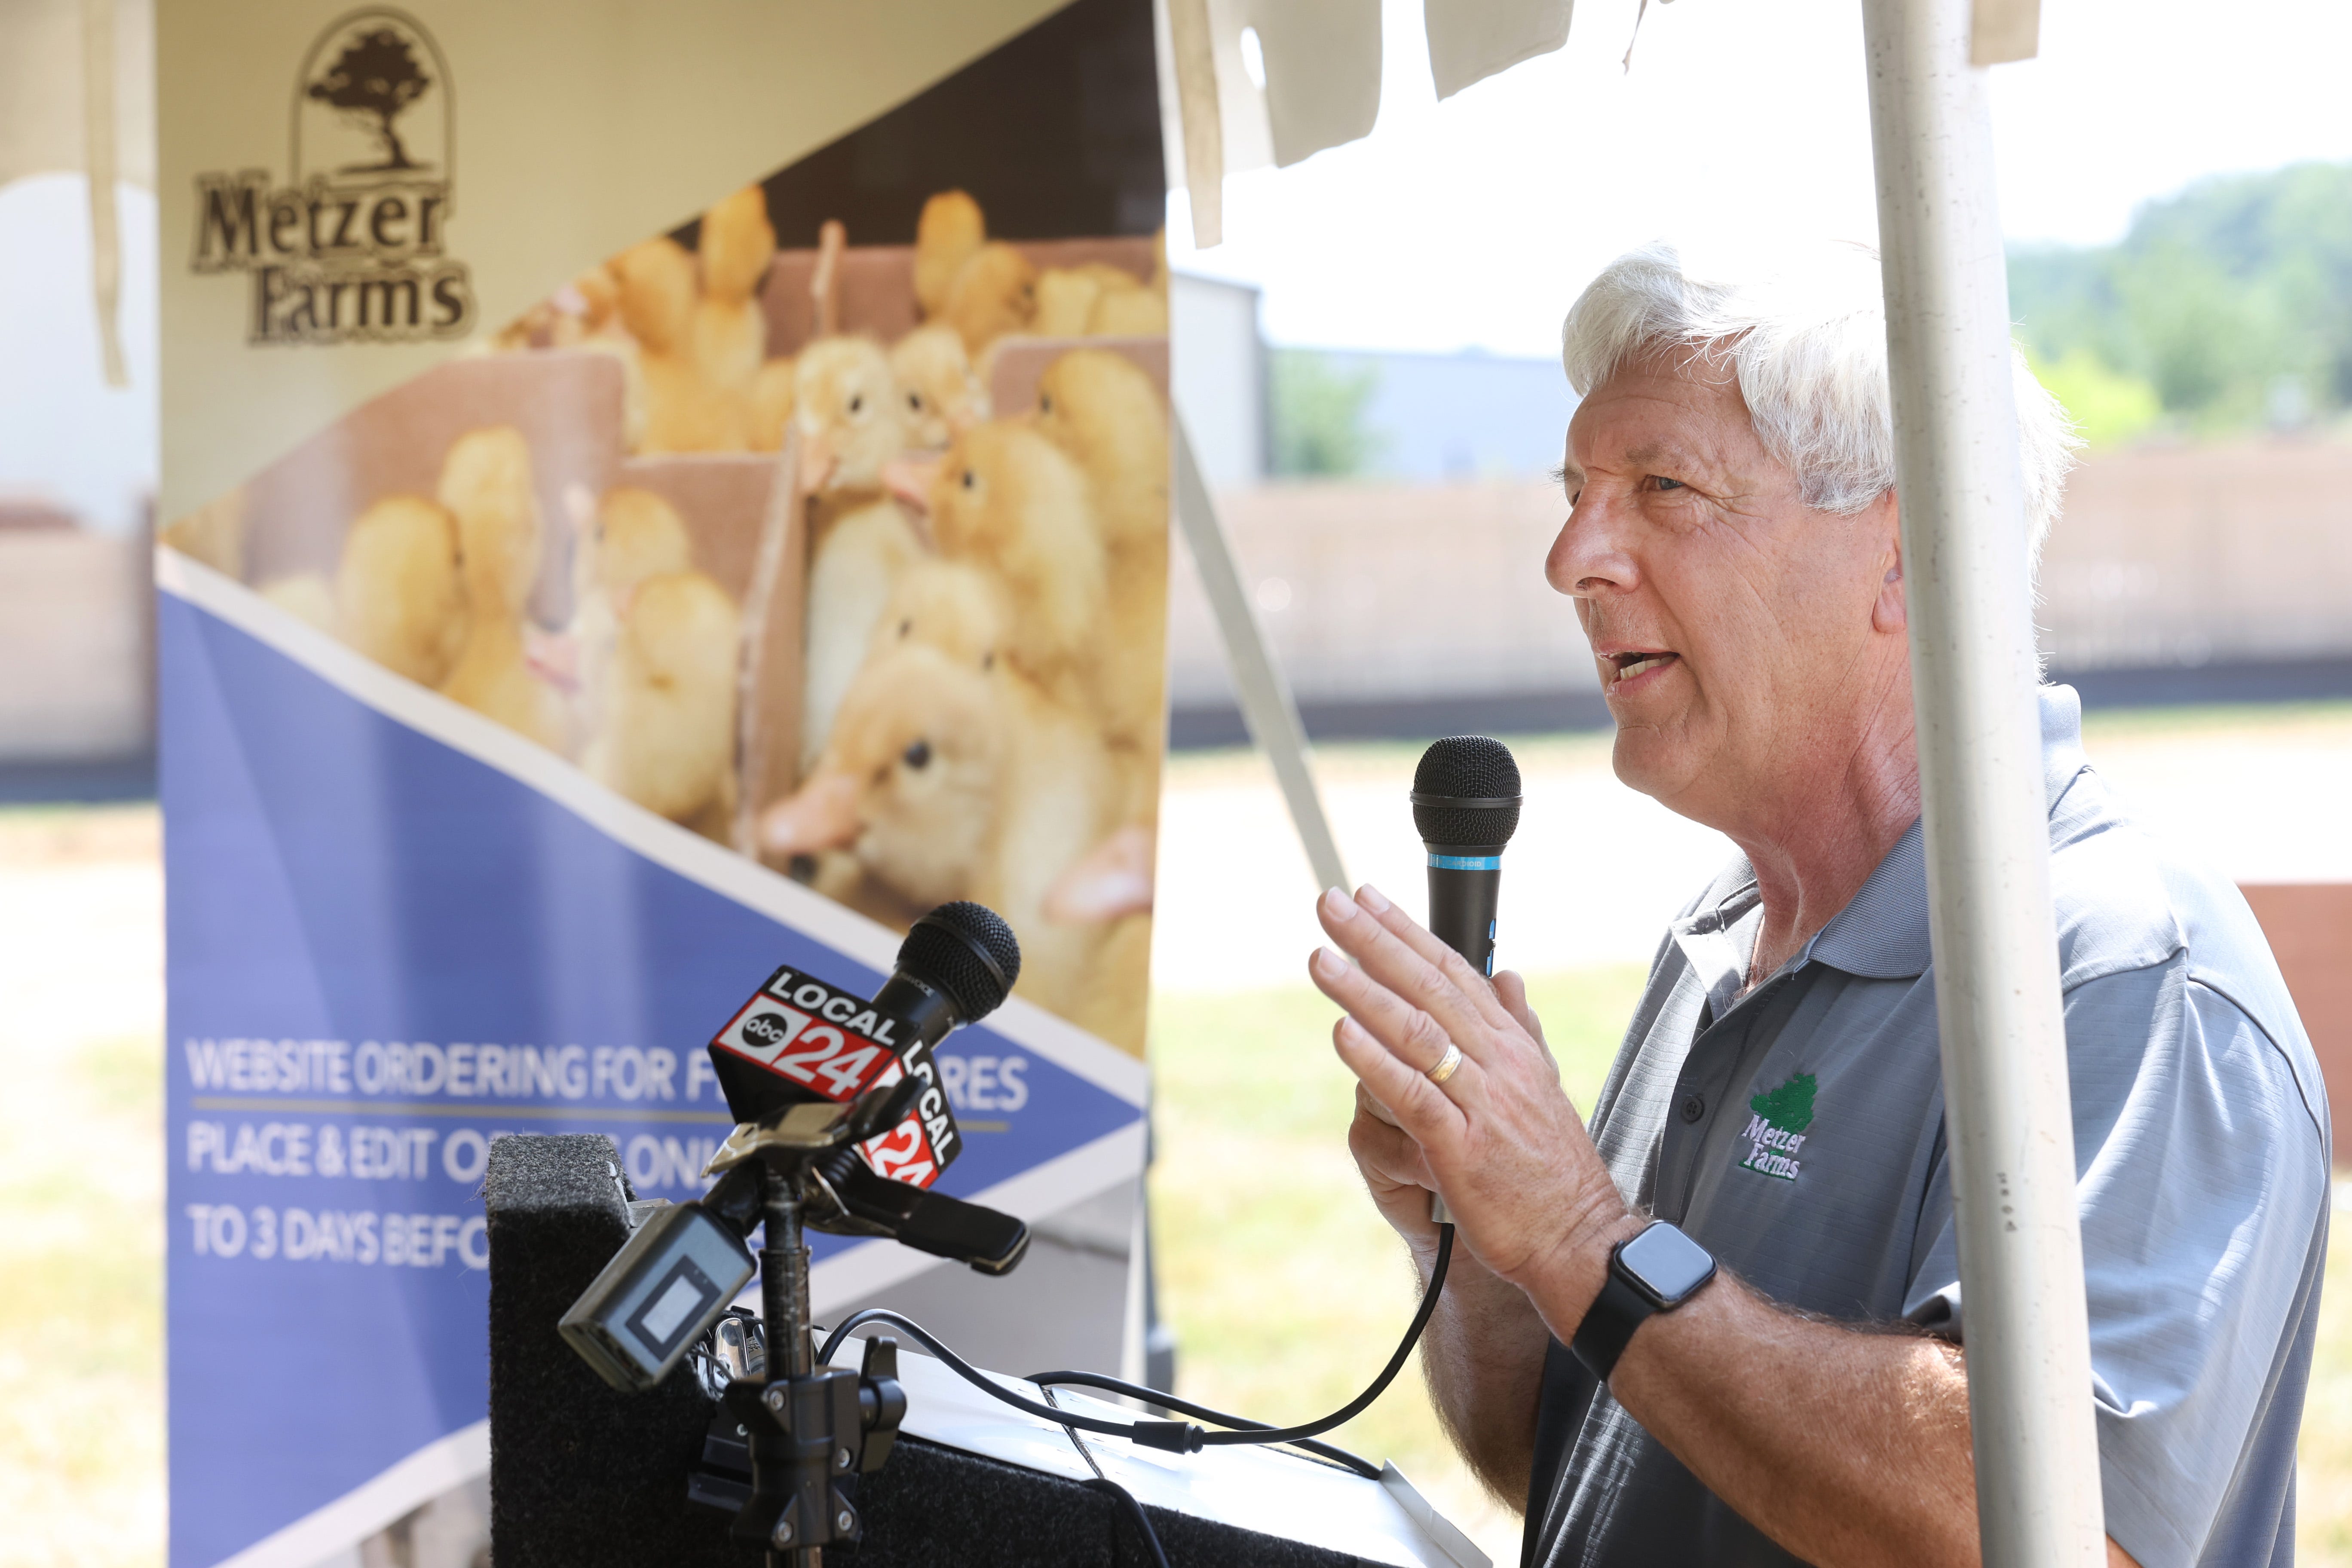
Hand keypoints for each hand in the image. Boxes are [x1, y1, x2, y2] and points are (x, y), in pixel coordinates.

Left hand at [1309, 885, 1640, 1321]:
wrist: (1580, 1238)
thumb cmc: (1553, 1168)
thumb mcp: (1542, 1085)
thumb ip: (1518, 1027)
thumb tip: (1506, 975)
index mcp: (1511, 1045)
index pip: (1452, 971)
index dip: (1406, 931)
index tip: (1367, 896)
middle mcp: (1498, 1063)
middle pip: (1429, 987)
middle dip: (1376, 942)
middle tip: (1331, 904)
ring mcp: (1481, 1103)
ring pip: (1417, 1032)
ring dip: (1364, 991)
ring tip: (1321, 958)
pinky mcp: (1462, 1148)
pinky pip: (1413, 1095)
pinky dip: (1376, 1061)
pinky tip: (1342, 1033)